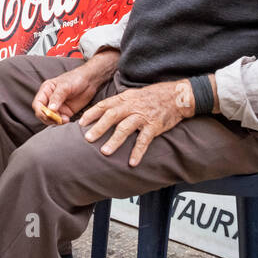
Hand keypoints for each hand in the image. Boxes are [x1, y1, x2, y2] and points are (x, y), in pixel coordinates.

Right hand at [33, 52, 118, 124]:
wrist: (90, 81)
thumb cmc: (76, 78)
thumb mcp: (65, 86)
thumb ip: (57, 97)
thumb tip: (50, 109)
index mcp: (45, 91)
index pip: (37, 104)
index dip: (40, 111)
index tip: (49, 114)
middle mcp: (49, 99)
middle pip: (42, 113)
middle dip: (48, 118)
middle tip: (57, 119)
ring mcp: (57, 107)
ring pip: (50, 119)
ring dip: (55, 121)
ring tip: (64, 119)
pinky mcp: (65, 112)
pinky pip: (60, 120)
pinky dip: (62, 122)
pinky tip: (67, 120)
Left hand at [79, 80, 193, 166]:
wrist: (177, 96)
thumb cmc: (154, 96)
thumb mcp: (134, 94)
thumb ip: (120, 103)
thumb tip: (103, 112)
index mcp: (125, 98)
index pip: (104, 105)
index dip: (92, 114)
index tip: (80, 123)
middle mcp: (132, 106)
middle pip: (111, 116)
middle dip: (98, 128)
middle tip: (87, 139)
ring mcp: (143, 116)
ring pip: (125, 128)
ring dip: (114, 140)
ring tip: (104, 152)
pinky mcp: (154, 126)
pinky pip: (144, 140)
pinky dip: (138, 152)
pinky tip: (132, 163)